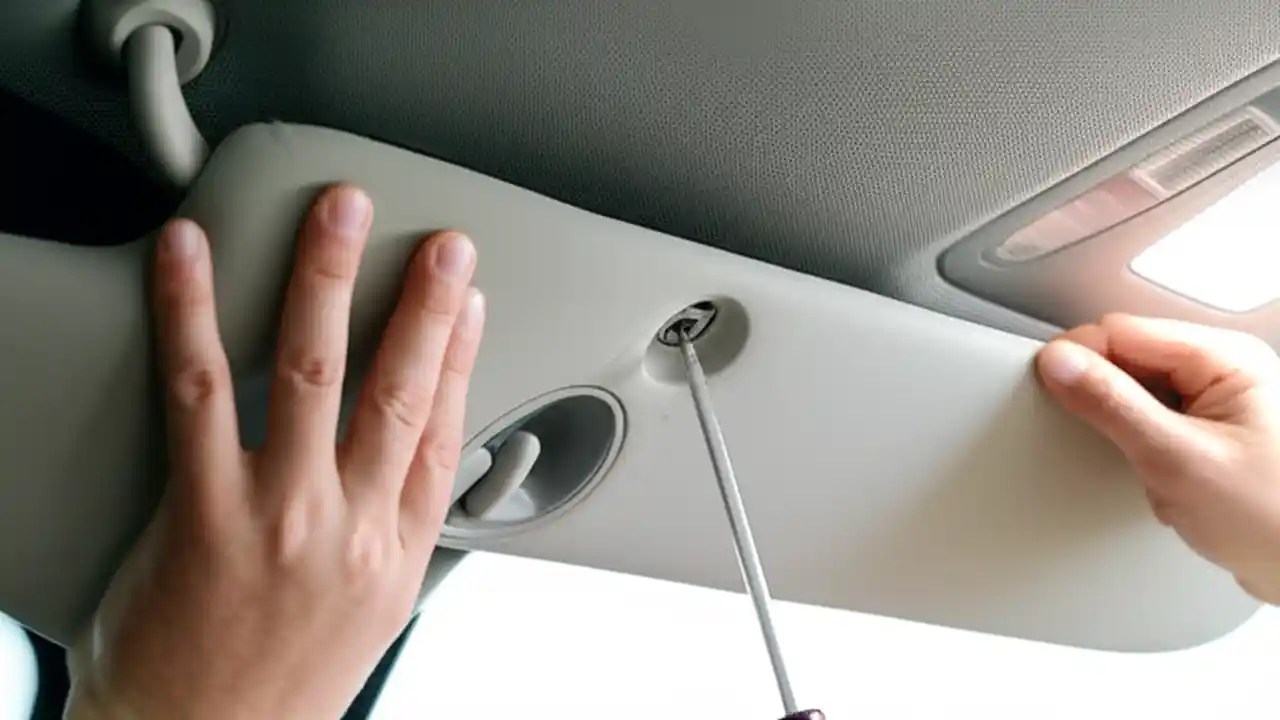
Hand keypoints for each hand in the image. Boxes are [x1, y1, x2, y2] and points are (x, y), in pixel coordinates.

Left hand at [65, 185, 485, 718]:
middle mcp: (350, 526)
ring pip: (314, 370)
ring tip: (340, 214)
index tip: (470, 301)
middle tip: (441, 243)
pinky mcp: (202, 512)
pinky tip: (192, 260)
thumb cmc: (278, 685)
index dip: (462, 354)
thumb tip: (410, 464)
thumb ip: (394, 531)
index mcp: (395, 551)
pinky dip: (194, 313)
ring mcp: (278, 514)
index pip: (444, 430)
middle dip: (426, 304)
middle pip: (401, 390)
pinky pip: (200, 392)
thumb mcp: (369, 616)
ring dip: (330, 278)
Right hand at [1036, 314, 1279, 603]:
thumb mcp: (1176, 459)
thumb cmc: (1274, 520)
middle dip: (1107, 401)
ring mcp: (1218, 400)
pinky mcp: (1210, 430)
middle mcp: (1226, 369)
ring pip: (1135, 392)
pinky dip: (1142, 449)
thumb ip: (1111, 405)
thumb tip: (1060, 364)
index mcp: (1228, 358)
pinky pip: (1151, 421)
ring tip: (1150, 465)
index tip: (1054, 388)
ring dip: (1125, 430)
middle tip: (1114, 442)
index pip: (1124, 330)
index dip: (1081, 357)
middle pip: (1127, 358)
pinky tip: (1161, 477)